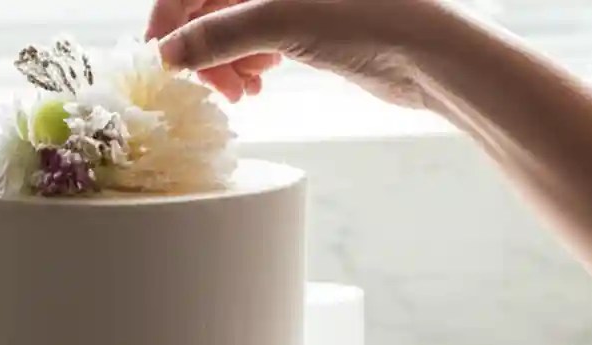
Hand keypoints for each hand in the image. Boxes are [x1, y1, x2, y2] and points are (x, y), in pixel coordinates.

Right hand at [147, 0, 457, 107]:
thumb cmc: (367, 17)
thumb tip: (167, 55)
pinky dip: (247, 63)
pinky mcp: (305, 24)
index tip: (161, 60)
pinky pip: (253, 40)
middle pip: (208, 6)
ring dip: (225, 62)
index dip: (170, 19)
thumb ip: (217, 35)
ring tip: (245, 89)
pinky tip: (259, 82)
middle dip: (202, 48)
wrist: (429, 51)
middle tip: (213, 86)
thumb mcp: (280, 21)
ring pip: (229, 27)